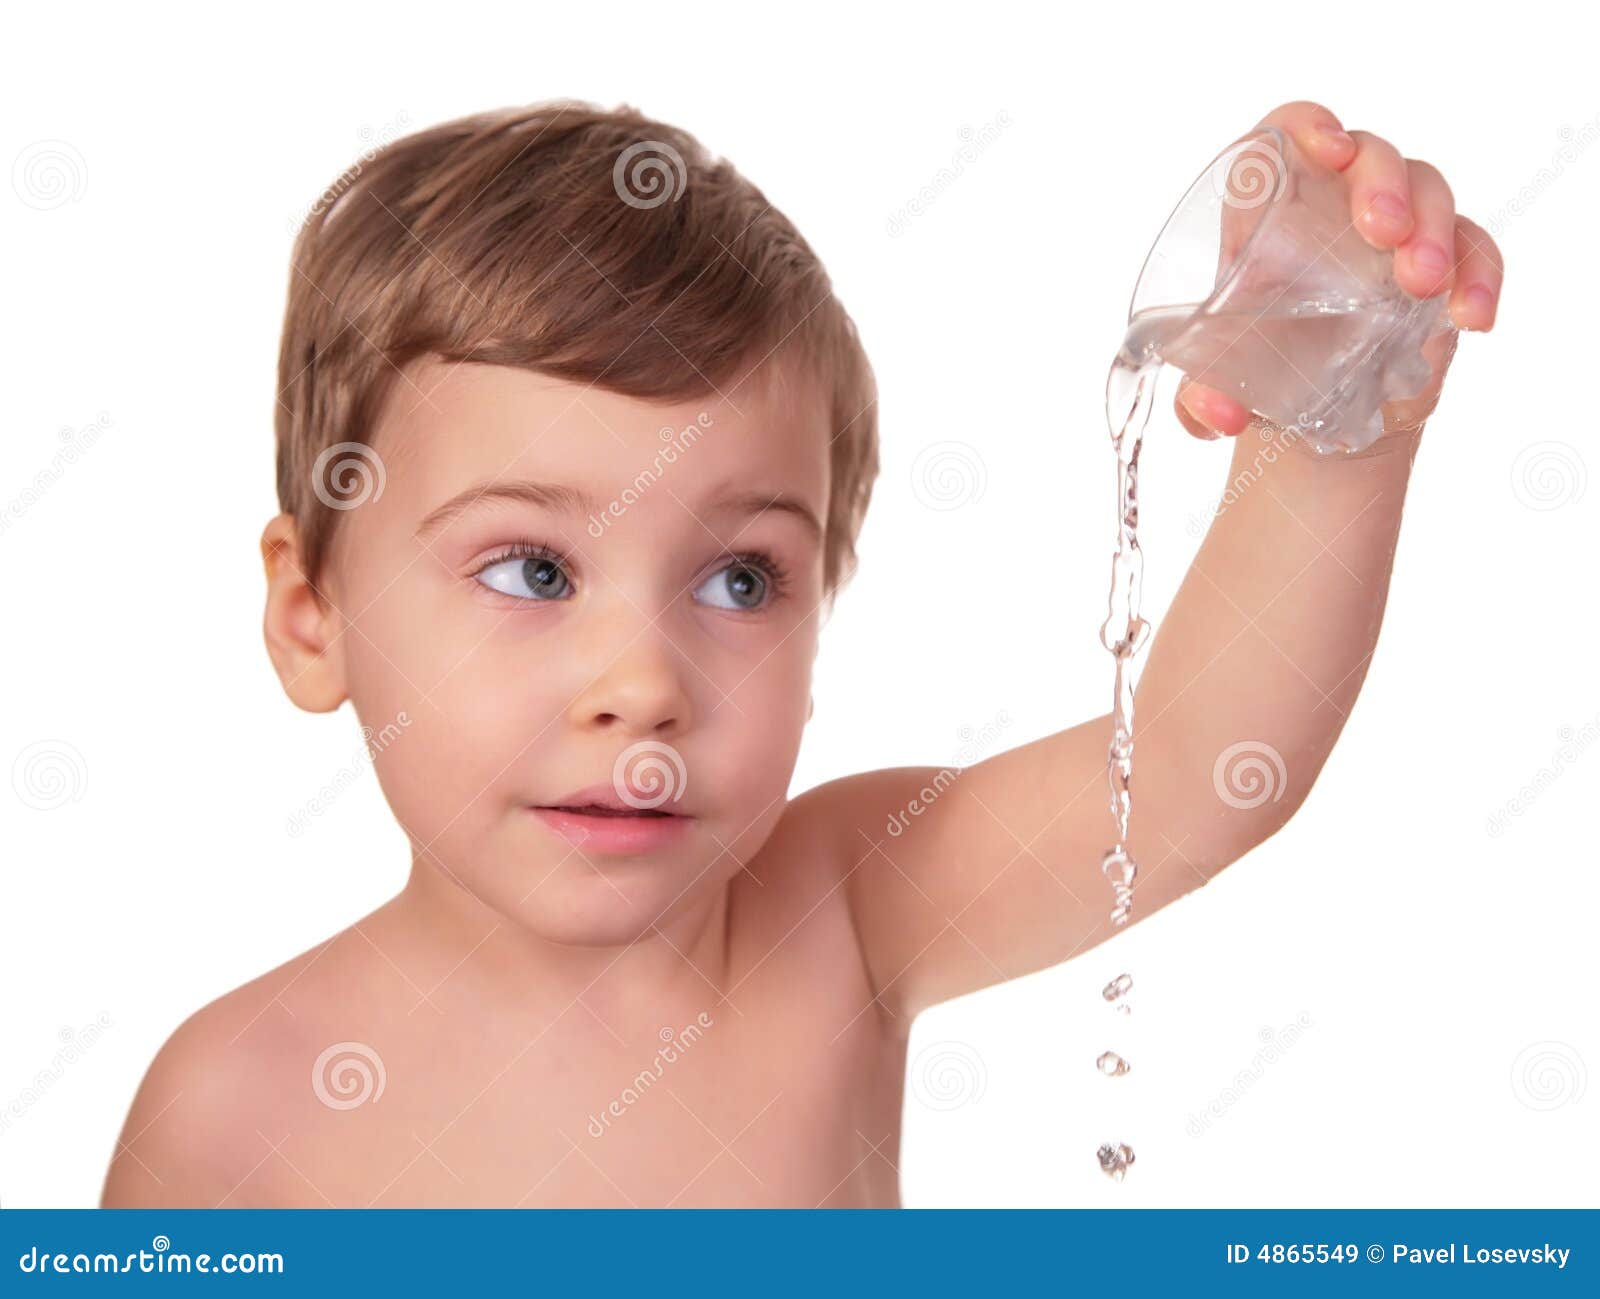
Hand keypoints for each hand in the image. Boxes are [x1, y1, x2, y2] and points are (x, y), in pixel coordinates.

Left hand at [1173, 101, 1504, 442]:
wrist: (1311, 416)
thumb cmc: (1254, 372)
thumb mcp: (1218, 387)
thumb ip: (1201, 400)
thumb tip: (1215, 416)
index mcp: (1271, 211)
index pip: (1291, 132)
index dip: (1311, 126)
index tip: (1330, 151)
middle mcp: (1337, 204)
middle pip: (1372, 154)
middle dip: (1384, 184)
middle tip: (1385, 235)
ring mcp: (1397, 229)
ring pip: (1430, 190)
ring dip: (1435, 230)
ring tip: (1422, 286)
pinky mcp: (1443, 265)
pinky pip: (1476, 247)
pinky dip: (1481, 276)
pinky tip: (1472, 317)